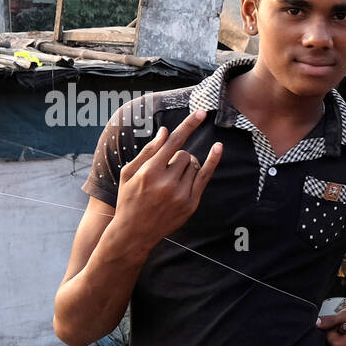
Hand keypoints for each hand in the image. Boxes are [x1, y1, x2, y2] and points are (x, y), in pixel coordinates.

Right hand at [114, 111, 221, 252]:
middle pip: (184, 154)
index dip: (188, 125)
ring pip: (193, 165)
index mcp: (149, 172)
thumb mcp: (128, 173)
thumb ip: (148, 151)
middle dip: (177, 156)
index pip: (173, 142)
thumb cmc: (128, 199)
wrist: (134, 232)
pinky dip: (211, 161)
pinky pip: (204, 177)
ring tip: (171, 178)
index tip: (201, 113)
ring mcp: (181, 195)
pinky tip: (218, 149)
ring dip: (186, 165)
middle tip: (166, 169)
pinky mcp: (191, 204)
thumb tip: (165, 132)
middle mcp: (167, 183)